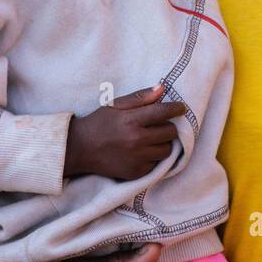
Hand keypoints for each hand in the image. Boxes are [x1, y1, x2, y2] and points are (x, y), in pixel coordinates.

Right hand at [64, 83, 186, 180]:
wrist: (80, 149)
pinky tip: (142, 151)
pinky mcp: (136, 172)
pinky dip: (153, 157)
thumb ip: (140, 97)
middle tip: (159, 124)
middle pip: (170, 132)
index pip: (163, 112)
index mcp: (131, 120)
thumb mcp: (116, 105)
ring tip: (151, 139)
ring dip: (163, 143)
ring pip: (167, 149)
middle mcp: (136, 140)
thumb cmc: (99, 123)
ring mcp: (137, 158)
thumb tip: (162, 88)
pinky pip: (156, 163)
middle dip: (168, 126)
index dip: (176, 108)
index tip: (181, 108)